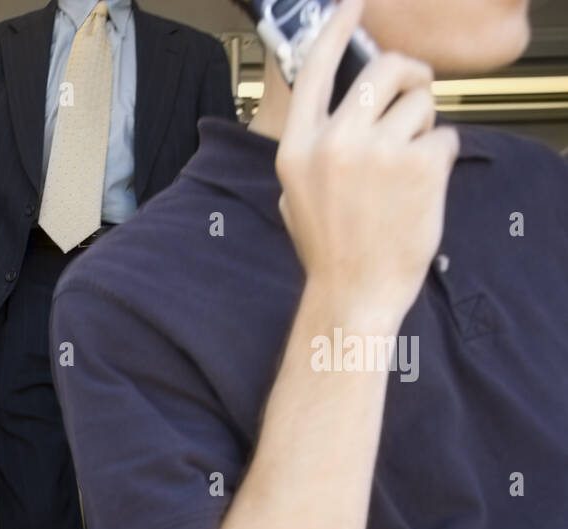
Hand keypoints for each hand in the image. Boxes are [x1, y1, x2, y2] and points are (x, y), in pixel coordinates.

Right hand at [274, 0, 457, 324]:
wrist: (355, 291)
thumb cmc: (329, 247)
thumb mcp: (295, 193)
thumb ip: (314, 145)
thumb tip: (338, 102)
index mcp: (297, 148)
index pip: (318, 70)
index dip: (338, 30)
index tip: (354, 4)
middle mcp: (334, 143)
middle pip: (384, 69)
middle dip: (408, 74)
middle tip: (415, 91)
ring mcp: (378, 152)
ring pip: (420, 104)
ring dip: (422, 127)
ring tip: (406, 170)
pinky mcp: (419, 164)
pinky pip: (442, 135)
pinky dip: (438, 158)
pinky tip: (419, 191)